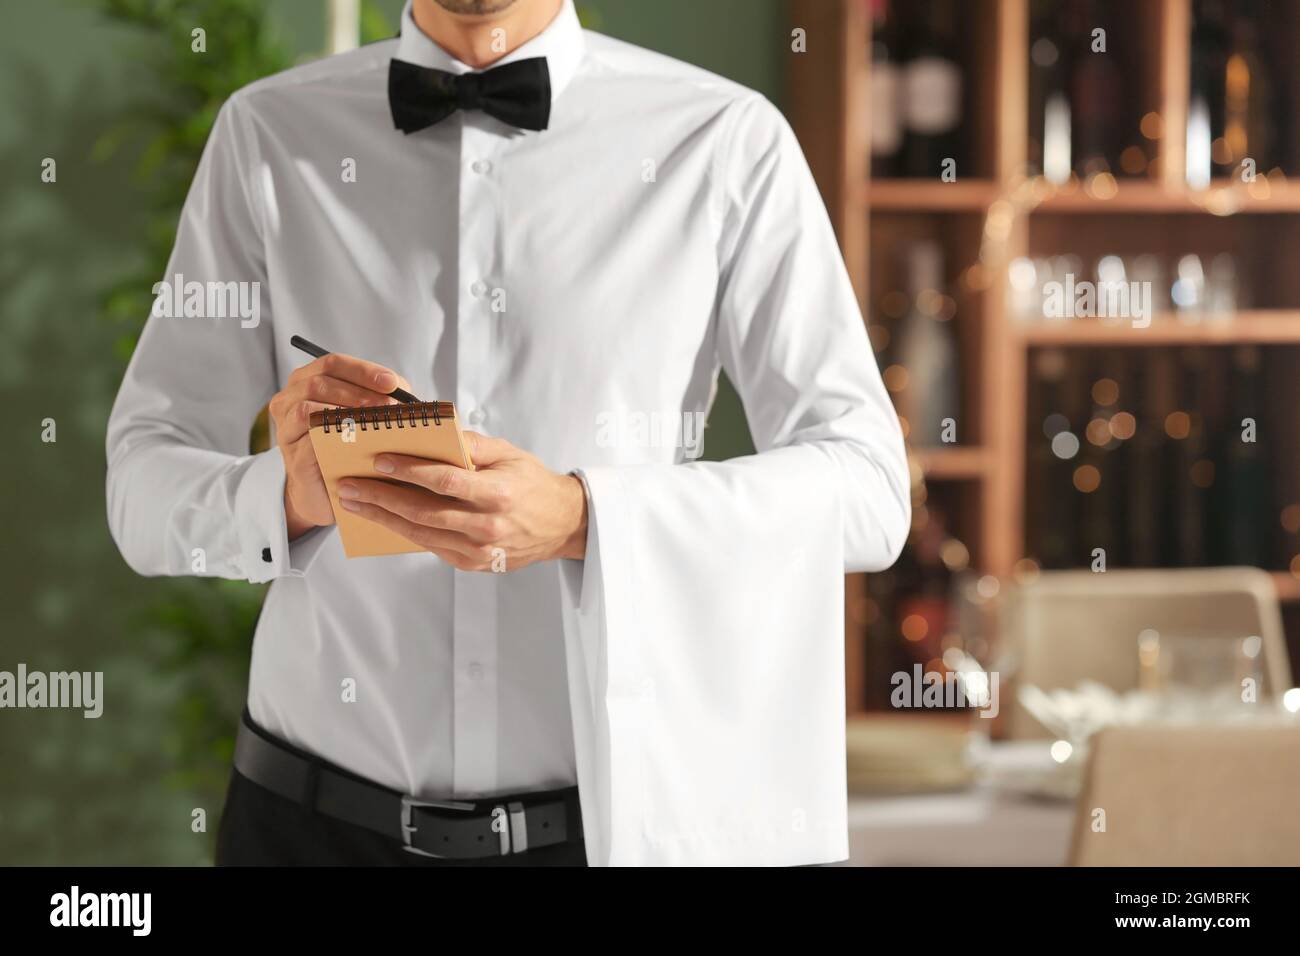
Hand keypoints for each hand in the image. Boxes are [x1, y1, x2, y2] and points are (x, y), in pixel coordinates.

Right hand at [268, 352, 411, 539]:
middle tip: (389, 407)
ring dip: (346, 412)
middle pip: (320, 381)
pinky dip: (335, 437)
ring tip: (377, 423)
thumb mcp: (366, 416)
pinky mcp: (293, 456)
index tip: (391, 383)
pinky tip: (360, 441)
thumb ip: (380, 398)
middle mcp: (289, 400)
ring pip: (309, 408)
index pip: (333, 364)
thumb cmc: (350, 447)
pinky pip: (310, 441)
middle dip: (359, 392)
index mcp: (307, 381)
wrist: (328, 491)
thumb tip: (404, 392)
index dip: (363, 371)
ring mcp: (286, 428)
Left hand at [334, 431, 587, 571]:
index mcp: (498, 493)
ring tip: (354, 502)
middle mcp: (487, 526)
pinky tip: (382, 517)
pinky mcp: (471, 563)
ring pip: (420, 533)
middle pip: (423, 511)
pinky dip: (403, 531)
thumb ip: (472, 444)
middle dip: (381, 497)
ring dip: (383, 517)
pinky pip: (430, 545)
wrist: (562, 525)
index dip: (409, 470)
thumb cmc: (533, 483)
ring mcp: (478, 550)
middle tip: (348, 485)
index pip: (445, 480)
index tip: (379, 460)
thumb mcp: (510, 453)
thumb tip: (433, 431)